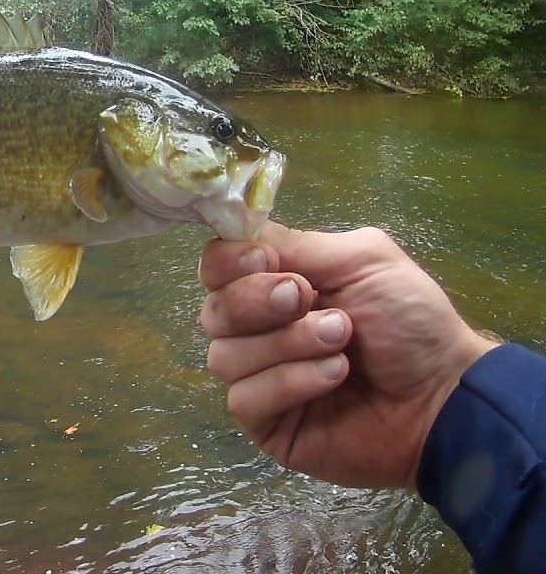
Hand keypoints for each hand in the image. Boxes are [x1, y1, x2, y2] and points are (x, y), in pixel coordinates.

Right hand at [197, 223, 498, 489]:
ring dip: (287, 343)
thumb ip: (297, 242)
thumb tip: (238, 236)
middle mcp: (257, 328)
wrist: (444, 394)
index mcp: (275, 283)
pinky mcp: (263, 421)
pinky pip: (245, 397)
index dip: (229, 262)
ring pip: (225, 355)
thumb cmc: (410, 321)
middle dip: (258, 302)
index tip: (266, 260)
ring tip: (341, 344)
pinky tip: (333, 377)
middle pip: (213, 309)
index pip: (216, 266)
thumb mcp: (362, 259)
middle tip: (307, 299)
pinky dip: (290, 381)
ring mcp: (257, 376)